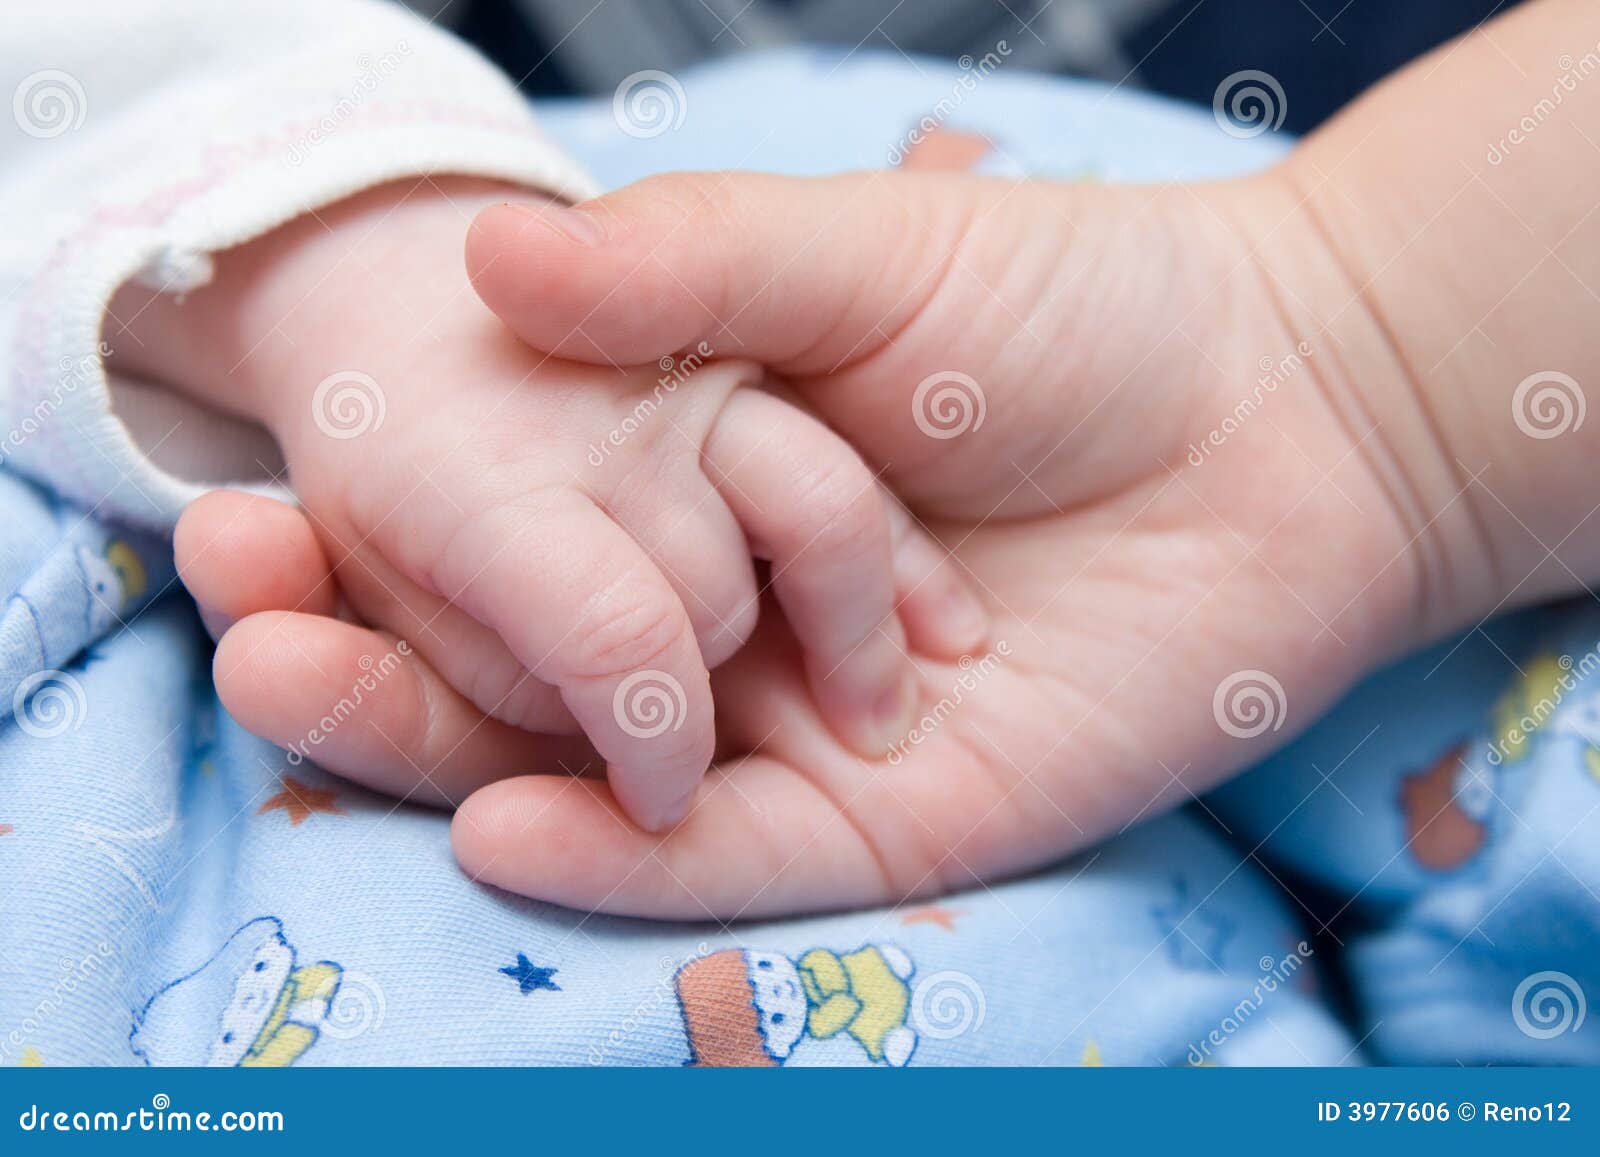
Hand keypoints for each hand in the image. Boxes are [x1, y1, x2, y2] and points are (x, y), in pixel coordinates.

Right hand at [179, 163, 1426, 917]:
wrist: (1291, 405)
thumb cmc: (1078, 309)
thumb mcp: (855, 257)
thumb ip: (685, 271)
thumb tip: (486, 267)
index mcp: (696, 485)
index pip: (497, 530)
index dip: (365, 530)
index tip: (238, 512)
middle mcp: (726, 616)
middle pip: (520, 669)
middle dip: (371, 657)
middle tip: (241, 626)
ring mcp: (798, 724)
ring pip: (597, 775)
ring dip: (447, 754)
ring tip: (302, 701)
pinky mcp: (890, 817)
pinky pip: (732, 856)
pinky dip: (612, 854)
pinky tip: (502, 825)